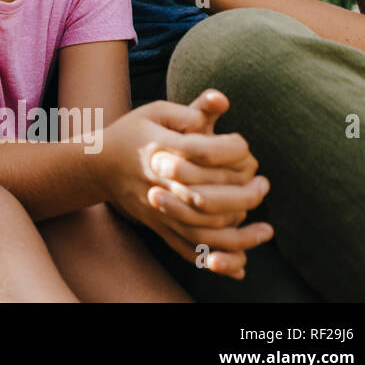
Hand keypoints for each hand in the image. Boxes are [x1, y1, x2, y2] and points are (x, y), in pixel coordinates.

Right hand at [98, 100, 272, 278]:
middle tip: (263, 184)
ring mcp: (158, 208)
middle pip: (209, 194)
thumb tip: (223, 101)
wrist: (97, 165)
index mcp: (159, 148)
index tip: (244, 145)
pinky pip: (189, 250)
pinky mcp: (158, 226)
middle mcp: (159, 181)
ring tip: (266, 228)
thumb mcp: (156, 111)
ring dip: (240, 234)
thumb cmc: (133, 133)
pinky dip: (216, 261)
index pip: (204, 150)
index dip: (233, 147)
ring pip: (203, 229)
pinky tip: (241, 264)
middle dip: (245, 192)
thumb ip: (191, 108)